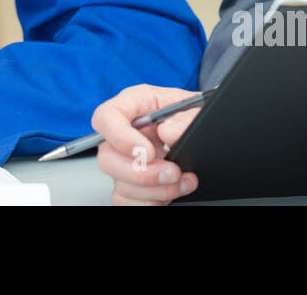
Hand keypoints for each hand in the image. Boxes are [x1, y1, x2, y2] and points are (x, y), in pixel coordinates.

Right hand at [93, 84, 200, 204]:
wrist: (200, 134)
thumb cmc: (190, 115)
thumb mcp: (196, 107)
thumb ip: (185, 118)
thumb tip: (168, 132)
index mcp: (133, 105)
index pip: (106, 116)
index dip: (120, 137)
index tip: (148, 152)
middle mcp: (123, 133)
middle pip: (107, 157)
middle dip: (142, 173)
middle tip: (173, 172)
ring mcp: (123, 160)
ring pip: (120, 184)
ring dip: (155, 190)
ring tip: (183, 181)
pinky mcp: (128, 183)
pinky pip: (126, 201)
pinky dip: (151, 202)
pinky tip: (170, 191)